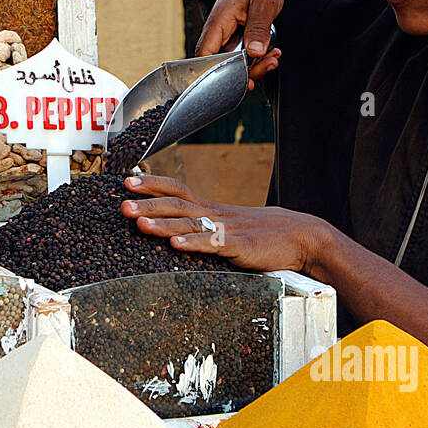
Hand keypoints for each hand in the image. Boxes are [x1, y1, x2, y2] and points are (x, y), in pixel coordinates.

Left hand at [121, 175, 331, 274]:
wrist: (304, 238)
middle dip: (148, 202)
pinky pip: (213, 244)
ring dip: (162, 222)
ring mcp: (228, 230)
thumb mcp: (231, 229)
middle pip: (177, 203)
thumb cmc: (266, 236)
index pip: (178, 189)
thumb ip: (207, 229)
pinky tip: (175, 245)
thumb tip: (178, 232)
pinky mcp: (241, 247)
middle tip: (122, 202)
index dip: (153, 184)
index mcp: (213, 209)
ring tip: (138, 223)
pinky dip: (194, 243)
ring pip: (190, 222)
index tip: (127, 181)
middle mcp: (217, 215)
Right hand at [194, 0, 283, 89]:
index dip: (218, 73)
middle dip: (247, 72)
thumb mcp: (263, 1)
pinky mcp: (237, 42)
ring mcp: (228, 39)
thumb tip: (255, 52)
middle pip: (222, 65)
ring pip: (236, 64)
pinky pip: (245, 58)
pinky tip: (272, 51)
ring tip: (274, 55)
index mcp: (218, 22)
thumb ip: (259, 27)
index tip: (243, 77)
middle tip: (269, 63)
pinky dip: (260, 59)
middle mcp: (219, 34)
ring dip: (257, 66)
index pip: (205, 56)